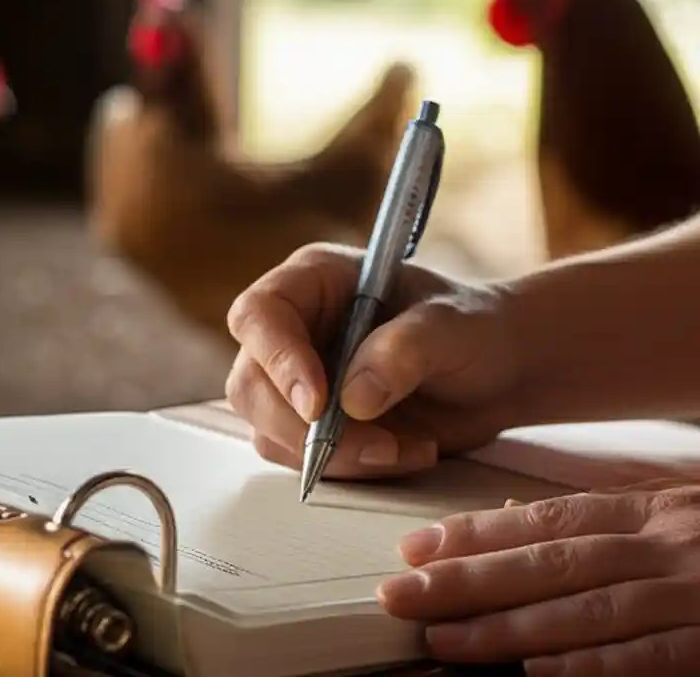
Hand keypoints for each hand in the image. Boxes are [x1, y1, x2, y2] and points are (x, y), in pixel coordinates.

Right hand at [225, 243, 522, 477]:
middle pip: (250, 384)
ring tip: (405, 447)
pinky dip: (349, 468)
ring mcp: (296, 378)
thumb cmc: (477, 330)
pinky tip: (401, 452)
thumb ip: (404, 351)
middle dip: (304, 428)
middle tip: (377, 446)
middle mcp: (293, 328)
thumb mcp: (452, 329)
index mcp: (314, 281)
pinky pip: (301, 458)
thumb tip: (352, 400)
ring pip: (269, 429)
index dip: (276, 358)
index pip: (259, 314)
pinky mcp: (310, 424)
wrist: (500, 372)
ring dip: (335, 455)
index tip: (317, 403)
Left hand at [378, 484, 699, 675]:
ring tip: (444, 642)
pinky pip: (657, 655)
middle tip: (400, 597)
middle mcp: (676, 544)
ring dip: (510, 628)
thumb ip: (611, 524)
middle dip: (469, 581)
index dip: (478, 534)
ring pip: (592, 609)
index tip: (416, 549)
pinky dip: (598, 666)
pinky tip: (540, 674)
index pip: (552, 518)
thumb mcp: (685, 516)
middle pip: (554, 562)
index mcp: (662, 509)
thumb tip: (517, 522)